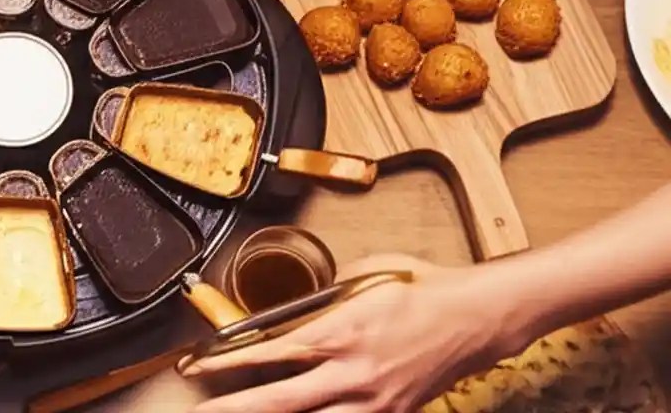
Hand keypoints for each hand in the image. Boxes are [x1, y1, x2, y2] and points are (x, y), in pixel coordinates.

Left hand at [182, 255, 530, 412]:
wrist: (476, 317)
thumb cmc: (422, 289)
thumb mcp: (363, 277)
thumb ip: (325, 296)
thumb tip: (299, 307)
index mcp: (340, 332)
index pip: (271, 354)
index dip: (229, 364)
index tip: (199, 368)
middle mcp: (352, 373)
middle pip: (280, 402)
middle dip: (235, 411)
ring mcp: (373, 401)